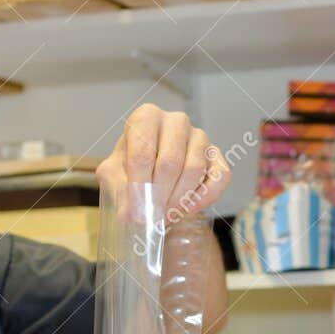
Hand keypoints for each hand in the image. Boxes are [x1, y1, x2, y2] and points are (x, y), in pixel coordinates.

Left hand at [97, 103, 232, 221]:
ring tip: (166, 213)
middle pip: (171, 161)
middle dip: (160, 195)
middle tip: (152, 216)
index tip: (135, 211)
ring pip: (195, 169)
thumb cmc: (132, 168)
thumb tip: (132, 213)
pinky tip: (188, 208)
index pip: (143, 152)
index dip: (139, 186)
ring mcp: (200, 137)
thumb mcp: (115, 175)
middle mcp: (176, 121)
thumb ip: (119, 190)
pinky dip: (204, 197)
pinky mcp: (216, 156)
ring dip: (180, 199)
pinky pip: (219, 177)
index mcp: (146, 117)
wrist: (152, 172)